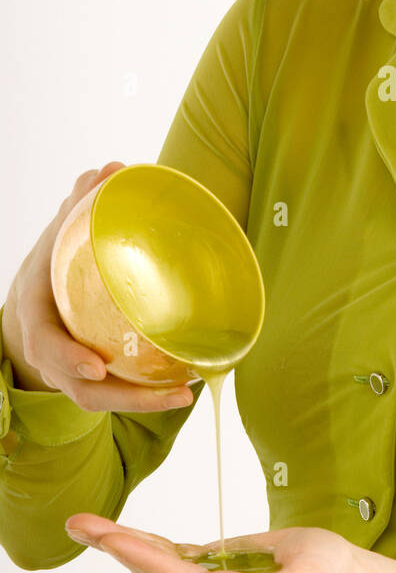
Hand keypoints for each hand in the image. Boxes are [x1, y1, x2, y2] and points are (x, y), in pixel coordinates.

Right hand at [5, 164, 194, 411]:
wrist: (33, 308)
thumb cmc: (51, 268)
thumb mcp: (59, 237)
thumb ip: (82, 205)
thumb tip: (113, 169)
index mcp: (38, 317)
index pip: (45, 342)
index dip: (66, 358)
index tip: (95, 366)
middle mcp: (52, 354)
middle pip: (79, 387)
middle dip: (120, 395)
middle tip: (167, 391)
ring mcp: (71, 374)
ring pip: (100, 400)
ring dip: (143, 402)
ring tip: (183, 395)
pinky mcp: (95, 382)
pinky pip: (118, 396)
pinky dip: (148, 395)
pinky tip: (184, 389)